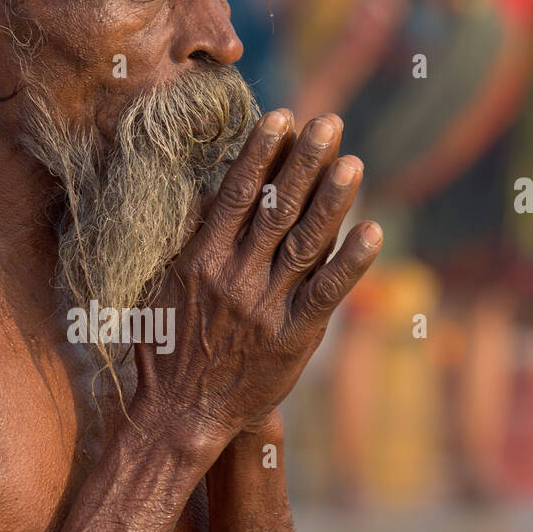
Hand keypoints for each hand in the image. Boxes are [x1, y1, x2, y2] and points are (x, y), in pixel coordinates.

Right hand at [132, 109, 381, 453]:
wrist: (176, 415)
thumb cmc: (164, 350)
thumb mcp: (160, 287)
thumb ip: (185, 243)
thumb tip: (203, 194)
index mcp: (199, 259)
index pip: (235, 193)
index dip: (261, 153)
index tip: (282, 116)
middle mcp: (234, 277)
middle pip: (276, 208)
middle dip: (304, 161)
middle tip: (328, 121)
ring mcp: (264, 307)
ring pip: (304, 243)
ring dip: (331, 199)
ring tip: (353, 161)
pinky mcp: (291, 338)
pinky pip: (326, 293)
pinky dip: (351, 262)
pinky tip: (372, 231)